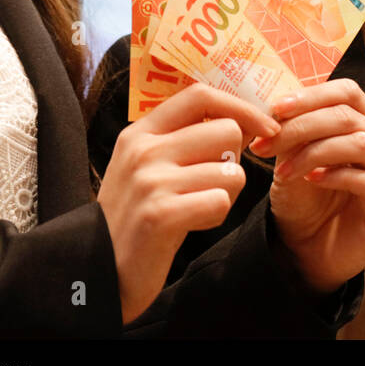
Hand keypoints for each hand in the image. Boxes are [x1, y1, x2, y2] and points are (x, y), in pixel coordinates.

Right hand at [98, 83, 279, 323]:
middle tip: (210, 184)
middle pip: (228, 131)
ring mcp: (150, 181)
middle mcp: (143, 150)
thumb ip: (188, 139)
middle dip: (233, 160)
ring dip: (225, 193)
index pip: (200, 95)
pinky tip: (190, 223)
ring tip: (194, 207)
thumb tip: (247, 121)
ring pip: (231, 170)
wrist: (99, 270)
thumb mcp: (150, 166)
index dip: (241, 107)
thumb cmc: (137, 214)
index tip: (266, 127)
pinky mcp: (160, 214)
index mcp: (140, 132)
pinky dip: (215, 215)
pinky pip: (221, 201)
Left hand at [250, 79, 364, 294]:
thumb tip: (280, 108)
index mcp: (364, 128)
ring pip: (363, 144)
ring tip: (284, 170)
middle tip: (266, 144)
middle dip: (302, 126)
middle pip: (351, 116)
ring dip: (316, 151)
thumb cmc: (303, 205)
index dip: (313, 95)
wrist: (306, 255)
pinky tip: (312, 181)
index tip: (276, 109)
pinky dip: (338, 175)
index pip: (349, 93)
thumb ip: (293, 133)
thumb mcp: (291, 161)